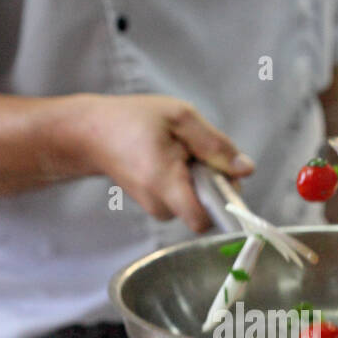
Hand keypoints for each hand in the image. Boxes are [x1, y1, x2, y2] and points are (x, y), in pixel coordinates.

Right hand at [74, 94, 253, 231]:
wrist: (92, 133)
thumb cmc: (133, 120)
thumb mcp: (181, 118)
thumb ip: (215, 145)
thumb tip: (245, 170)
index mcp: (164, 183)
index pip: (202, 220)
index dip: (221, 202)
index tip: (222, 177)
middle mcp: (159, 204)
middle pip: (204, 209)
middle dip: (211, 182)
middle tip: (195, 151)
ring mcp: (155, 208)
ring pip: (195, 203)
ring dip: (197, 179)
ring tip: (178, 152)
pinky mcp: (154, 205)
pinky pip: (182, 199)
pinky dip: (185, 181)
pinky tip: (170, 160)